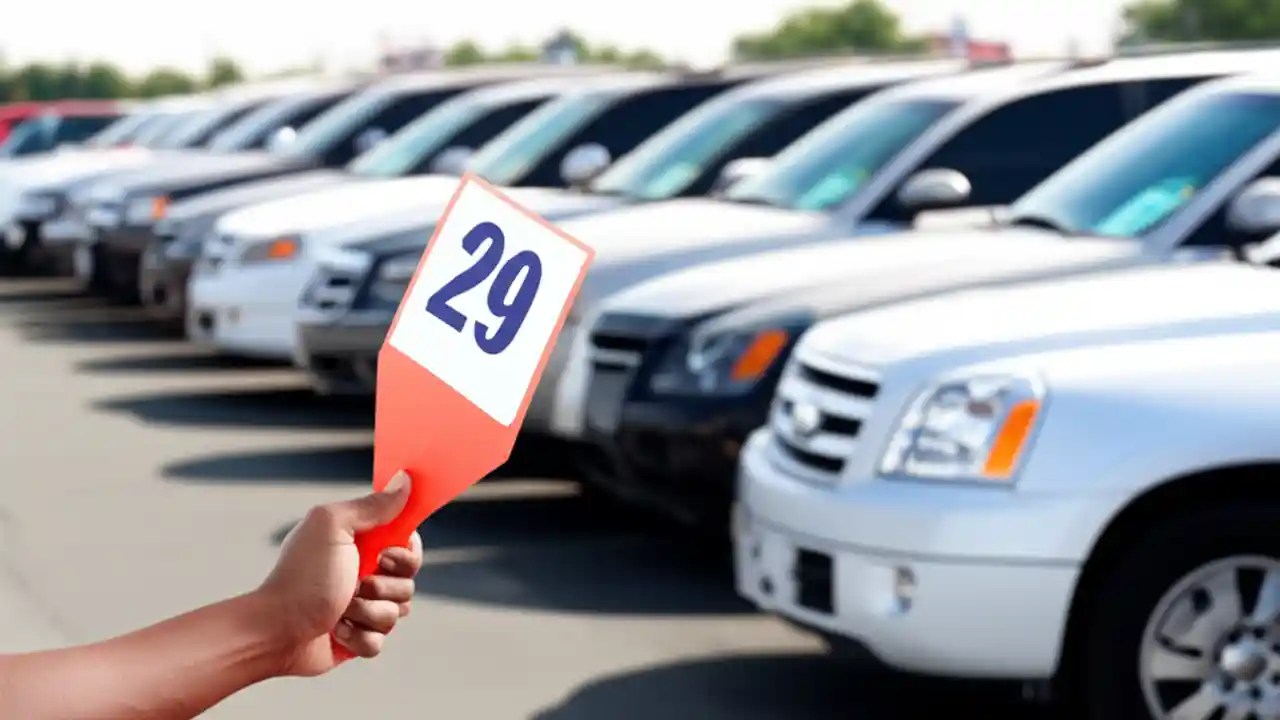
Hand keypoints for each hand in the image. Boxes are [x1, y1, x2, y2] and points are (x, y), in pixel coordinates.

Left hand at [256, 471, 422, 676]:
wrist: (276, 630)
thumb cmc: (302, 576)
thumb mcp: (334, 527)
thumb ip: (371, 505)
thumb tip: (404, 480)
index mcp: (360, 544)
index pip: (407, 544)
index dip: (406, 553)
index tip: (385, 556)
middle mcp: (363, 573)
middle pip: (408, 580)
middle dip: (386, 586)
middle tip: (358, 583)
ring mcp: (361, 607)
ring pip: (398, 612)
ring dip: (369, 612)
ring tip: (341, 610)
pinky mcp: (357, 638)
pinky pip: (380, 642)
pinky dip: (359, 638)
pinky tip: (336, 631)